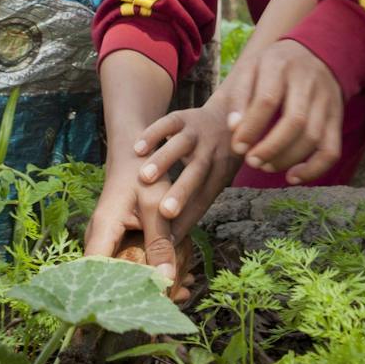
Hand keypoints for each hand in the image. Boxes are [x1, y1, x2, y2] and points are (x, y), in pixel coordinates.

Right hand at [84, 156, 188, 299]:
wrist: (134, 152)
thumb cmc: (143, 174)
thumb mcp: (156, 207)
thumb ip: (160, 243)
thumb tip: (166, 279)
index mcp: (103, 231)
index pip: (98, 274)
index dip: (115, 296)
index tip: (145, 307)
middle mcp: (98, 238)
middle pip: (111, 278)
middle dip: (142, 292)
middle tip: (179, 298)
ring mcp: (105, 239)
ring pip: (121, 270)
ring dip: (148, 281)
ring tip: (185, 290)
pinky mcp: (115, 238)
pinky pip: (127, 259)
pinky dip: (148, 267)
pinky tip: (177, 273)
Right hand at [133, 101, 245, 228]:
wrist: (226, 116)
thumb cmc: (214, 161)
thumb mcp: (214, 182)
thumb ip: (193, 210)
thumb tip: (173, 247)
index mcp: (218, 175)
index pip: (204, 199)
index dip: (189, 217)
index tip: (171, 237)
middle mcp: (210, 153)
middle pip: (197, 173)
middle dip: (182, 192)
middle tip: (166, 212)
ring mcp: (197, 133)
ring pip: (182, 145)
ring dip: (164, 160)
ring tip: (145, 177)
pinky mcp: (184, 117)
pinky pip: (169, 122)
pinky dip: (154, 134)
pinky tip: (138, 149)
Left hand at [224, 39, 343, 183]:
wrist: (315, 53)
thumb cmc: (275, 66)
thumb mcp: (251, 68)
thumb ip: (239, 96)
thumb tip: (235, 129)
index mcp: (281, 66)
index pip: (267, 100)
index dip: (251, 128)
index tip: (238, 146)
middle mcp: (308, 82)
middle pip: (295, 121)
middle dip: (270, 148)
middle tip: (251, 161)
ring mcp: (326, 101)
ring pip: (313, 137)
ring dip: (287, 159)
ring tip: (265, 166)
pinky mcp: (337, 118)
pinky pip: (332, 150)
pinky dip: (314, 169)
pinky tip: (293, 177)